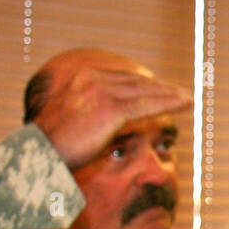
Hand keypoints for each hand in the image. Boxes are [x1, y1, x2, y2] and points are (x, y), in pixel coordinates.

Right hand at [34, 67, 187, 169]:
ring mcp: (102, 92)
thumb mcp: (73, 119)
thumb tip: (107, 122)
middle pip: (137, 81)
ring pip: (145, 91)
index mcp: (83, 77)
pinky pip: (147, 104)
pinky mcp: (111, 109)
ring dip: (170, 94)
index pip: (123, 78)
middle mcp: (93, 79)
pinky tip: (184, 104)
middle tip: (181, 92)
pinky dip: (168, 103)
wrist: (41, 151)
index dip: (146, 84)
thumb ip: (92, 113)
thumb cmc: (53, 144)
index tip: (161, 88)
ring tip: (188, 98)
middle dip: (161, 87)